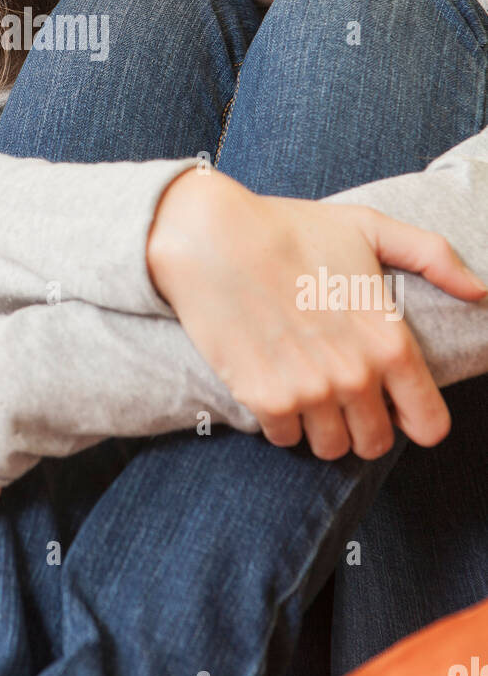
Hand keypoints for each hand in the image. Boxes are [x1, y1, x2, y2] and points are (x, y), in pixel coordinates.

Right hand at [146, 166, 487, 460]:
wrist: (213, 237)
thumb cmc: (291, 228)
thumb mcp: (369, 227)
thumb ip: (433, 257)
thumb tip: (481, 292)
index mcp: (389, 341)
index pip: (428, 425)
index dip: (413, 419)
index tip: (393, 405)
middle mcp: (356, 375)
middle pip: (374, 445)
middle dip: (361, 424)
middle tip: (339, 391)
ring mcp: (309, 392)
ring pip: (329, 448)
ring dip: (320, 426)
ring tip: (305, 387)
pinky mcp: (264, 398)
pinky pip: (284, 439)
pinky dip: (280, 420)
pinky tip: (272, 382)